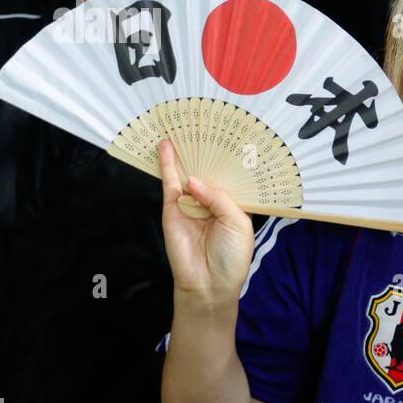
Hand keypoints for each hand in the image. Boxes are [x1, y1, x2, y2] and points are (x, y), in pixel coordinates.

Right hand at [158, 139, 254, 303]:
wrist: (209, 283)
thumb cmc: (232, 255)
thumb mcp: (237, 222)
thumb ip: (219, 198)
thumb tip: (194, 181)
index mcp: (233, 204)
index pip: (231, 176)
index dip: (231, 158)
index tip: (233, 133)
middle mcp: (212, 201)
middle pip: (208, 170)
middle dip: (208, 149)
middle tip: (205, 119)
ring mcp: (191, 204)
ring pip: (188, 172)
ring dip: (186, 152)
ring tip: (184, 124)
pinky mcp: (173, 209)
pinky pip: (170, 183)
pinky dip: (167, 164)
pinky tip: (166, 146)